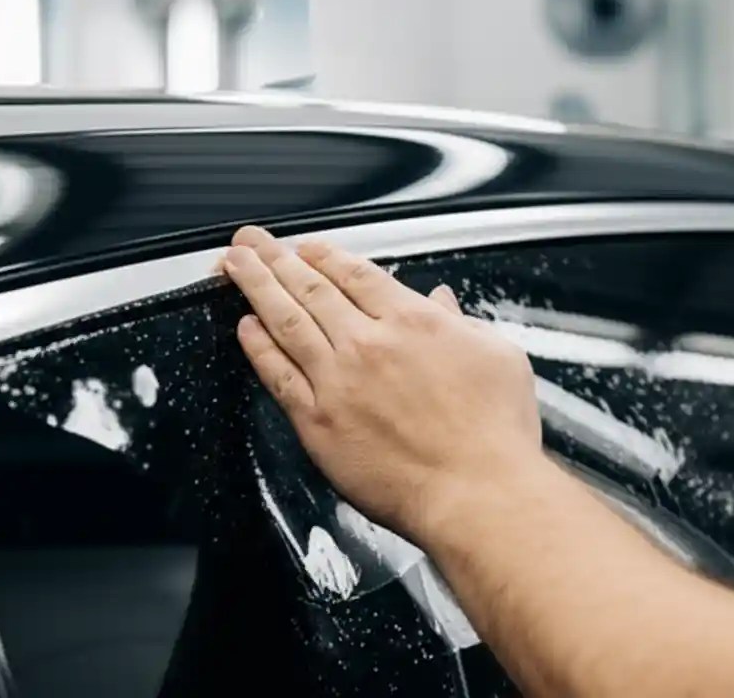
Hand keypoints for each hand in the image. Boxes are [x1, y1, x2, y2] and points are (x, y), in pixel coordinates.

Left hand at [222, 226, 546, 542]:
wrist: (477, 492)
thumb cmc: (494, 435)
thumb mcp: (498, 357)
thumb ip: (462, 323)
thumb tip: (443, 303)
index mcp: (412, 321)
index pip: (355, 274)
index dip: (324, 255)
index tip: (306, 247)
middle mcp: (368, 344)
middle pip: (310, 288)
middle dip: (276, 257)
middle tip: (252, 241)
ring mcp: (337, 381)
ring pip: (286, 321)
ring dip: (256, 287)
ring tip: (235, 265)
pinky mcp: (317, 421)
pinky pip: (277, 375)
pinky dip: (257, 347)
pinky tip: (245, 328)